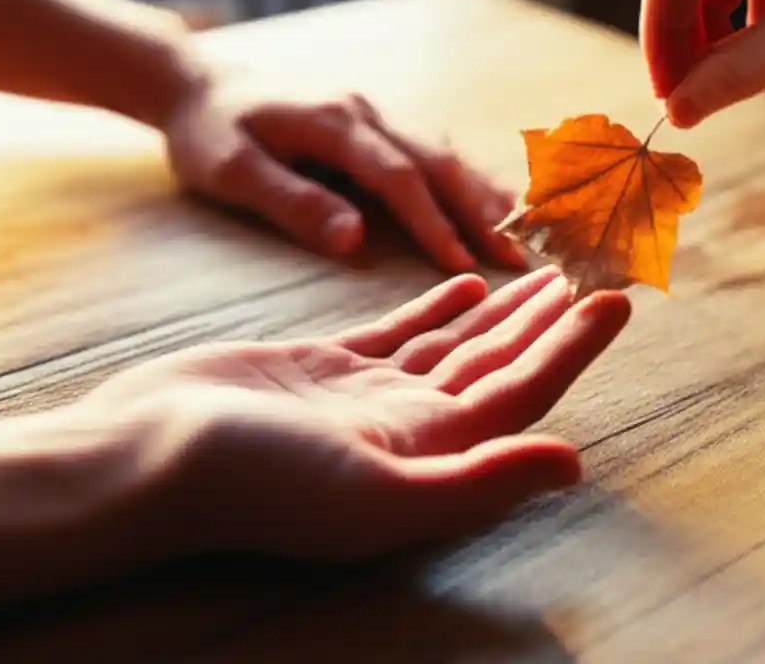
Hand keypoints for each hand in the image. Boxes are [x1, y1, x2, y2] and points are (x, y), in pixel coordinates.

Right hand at [78, 267, 629, 559]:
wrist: (147, 456)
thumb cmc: (252, 483)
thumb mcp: (374, 492)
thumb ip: (476, 480)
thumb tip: (573, 465)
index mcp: (429, 456)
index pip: (522, 395)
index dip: (572, 350)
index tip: (616, 299)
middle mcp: (407, 430)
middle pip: (498, 367)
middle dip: (550, 323)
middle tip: (595, 272)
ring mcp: (364, 398)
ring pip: (454, 347)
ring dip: (503, 313)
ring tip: (545, 275)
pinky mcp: (322, 369)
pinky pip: (397, 333)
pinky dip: (435, 311)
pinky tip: (465, 287)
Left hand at [162, 82, 526, 271]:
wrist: (199, 82)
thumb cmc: (208, 133)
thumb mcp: (231, 171)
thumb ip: (293, 202)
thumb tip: (354, 239)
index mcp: (333, 122)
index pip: (398, 177)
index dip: (433, 223)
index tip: (463, 264)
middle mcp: (365, 111)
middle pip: (437, 161)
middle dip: (479, 211)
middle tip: (518, 257)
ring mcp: (374, 112)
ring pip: (443, 152)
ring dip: (483, 194)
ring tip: (522, 235)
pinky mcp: (374, 122)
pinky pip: (431, 149)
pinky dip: (467, 178)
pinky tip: (492, 202)